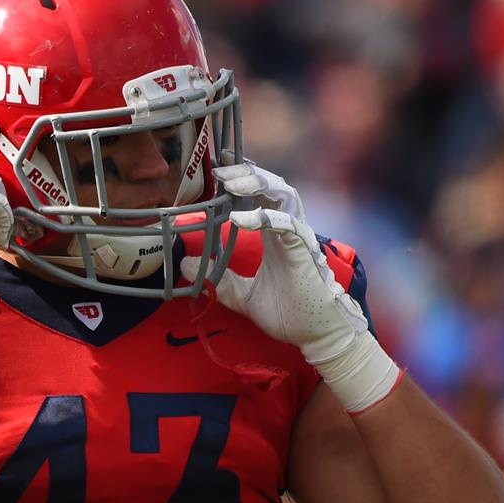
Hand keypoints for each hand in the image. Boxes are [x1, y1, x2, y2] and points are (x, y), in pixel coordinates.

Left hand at [212, 160, 398, 410]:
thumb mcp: (243, 296)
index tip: (219, 165)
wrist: (317, 337)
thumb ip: (219, 280)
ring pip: (285, 195)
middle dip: (247, 173)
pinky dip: (265, 217)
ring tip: (230, 184)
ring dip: (258, 185)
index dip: (243, 177)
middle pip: (273, 185)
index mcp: (276, 235)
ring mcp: (299, 239)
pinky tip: (239, 219)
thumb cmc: (289, 314)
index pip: (261, 195)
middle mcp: (289, 230)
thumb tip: (186, 267)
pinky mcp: (305, 253)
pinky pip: (288, 225)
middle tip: (220, 169)